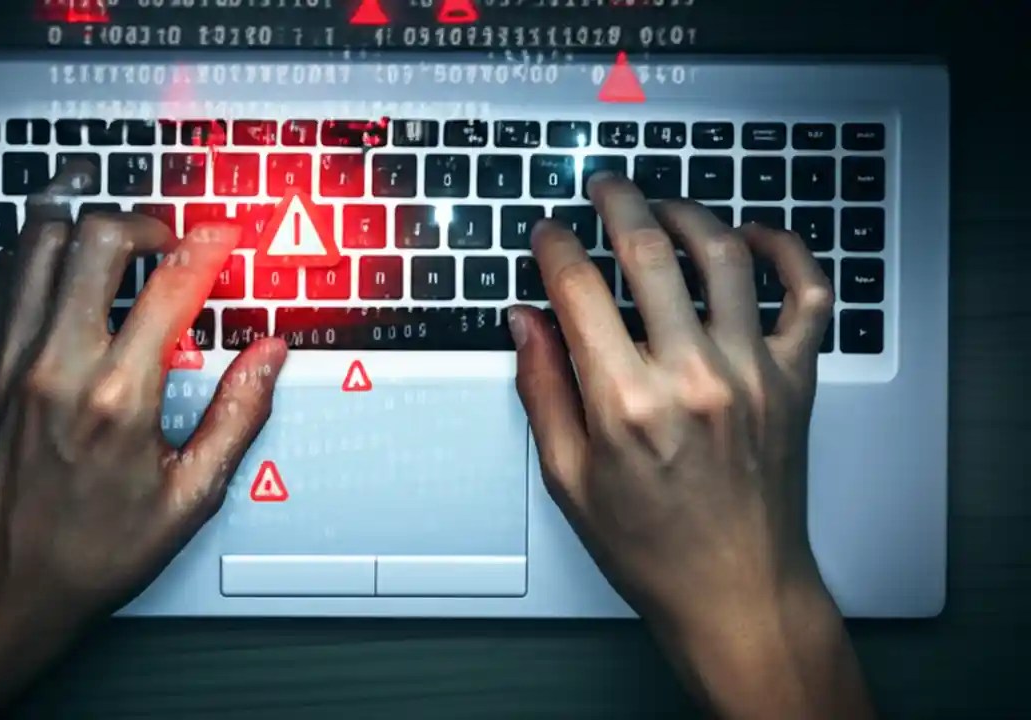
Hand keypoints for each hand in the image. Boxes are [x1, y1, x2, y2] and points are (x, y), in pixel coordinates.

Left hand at [0, 164, 285, 714]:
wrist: (2, 581)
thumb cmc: (90, 549)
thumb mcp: (189, 497)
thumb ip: (237, 415)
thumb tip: (269, 358)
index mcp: (118, 398)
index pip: (171, 285)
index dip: (208, 246)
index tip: (224, 236)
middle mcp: (57, 365)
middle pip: (97, 238)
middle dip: (144, 220)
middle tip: (170, 239)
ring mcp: (12, 359)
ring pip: (40, 240)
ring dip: (84, 218)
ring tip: (116, 222)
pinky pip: (6, 274)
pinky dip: (38, 246)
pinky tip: (63, 248)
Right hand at [509, 176, 871, 718]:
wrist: (737, 590)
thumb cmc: (653, 547)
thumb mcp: (568, 479)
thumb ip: (543, 390)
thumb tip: (526, 321)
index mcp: (624, 403)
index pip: (578, 289)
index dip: (555, 248)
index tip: (547, 237)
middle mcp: (690, 376)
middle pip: (648, 253)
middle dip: (616, 205)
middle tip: (601, 189)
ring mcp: (750, 371)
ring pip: (722, 256)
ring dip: (685, 214)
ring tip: (661, 206)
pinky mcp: (794, 378)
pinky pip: (807, 293)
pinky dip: (785, 251)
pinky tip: (753, 236)